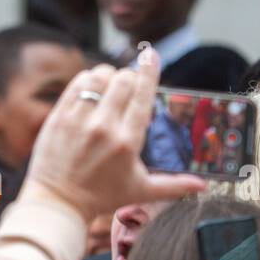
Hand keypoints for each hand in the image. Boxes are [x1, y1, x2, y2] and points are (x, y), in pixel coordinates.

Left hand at [21, 50, 204, 223]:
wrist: (58, 204)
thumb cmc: (100, 198)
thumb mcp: (140, 192)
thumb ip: (173, 185)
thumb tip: (202, 187)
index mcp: (127, 142)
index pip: (143, 93)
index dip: (149, 70)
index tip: (152, 55)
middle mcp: (103, 127)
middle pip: (122, 79)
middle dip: (129, 77)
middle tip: (127, 86)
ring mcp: (78, 120)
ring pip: (98, 76)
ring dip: (107, 76)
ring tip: (109, 86)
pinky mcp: (58, 117)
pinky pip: (77, 84)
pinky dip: (87, 80)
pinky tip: (91, 89)